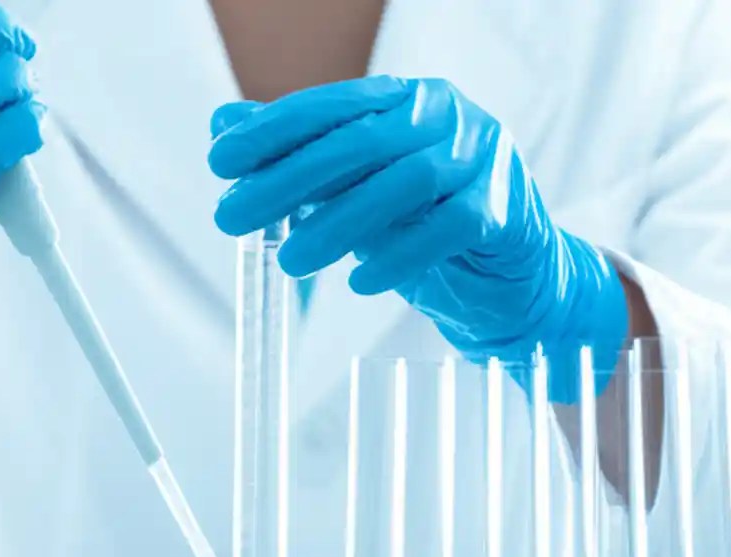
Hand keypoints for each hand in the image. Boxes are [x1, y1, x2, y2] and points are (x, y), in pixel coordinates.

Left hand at [208, 76, 627, 400]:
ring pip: (403, 183)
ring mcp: (481, 158)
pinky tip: (360, 283)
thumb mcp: (354, 187)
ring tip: (291, 261)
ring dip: (338, 224)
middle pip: (361, 141)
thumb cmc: (426, 224)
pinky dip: (399, 256)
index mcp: (405, 100)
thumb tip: (223, 122)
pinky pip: (447, 228)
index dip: (272, 130)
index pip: (332, 106)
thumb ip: (297, 152)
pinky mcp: (504, 209)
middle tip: (231, 217)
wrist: (511, 276)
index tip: (219, 160)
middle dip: (288, 180)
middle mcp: (445, 117)